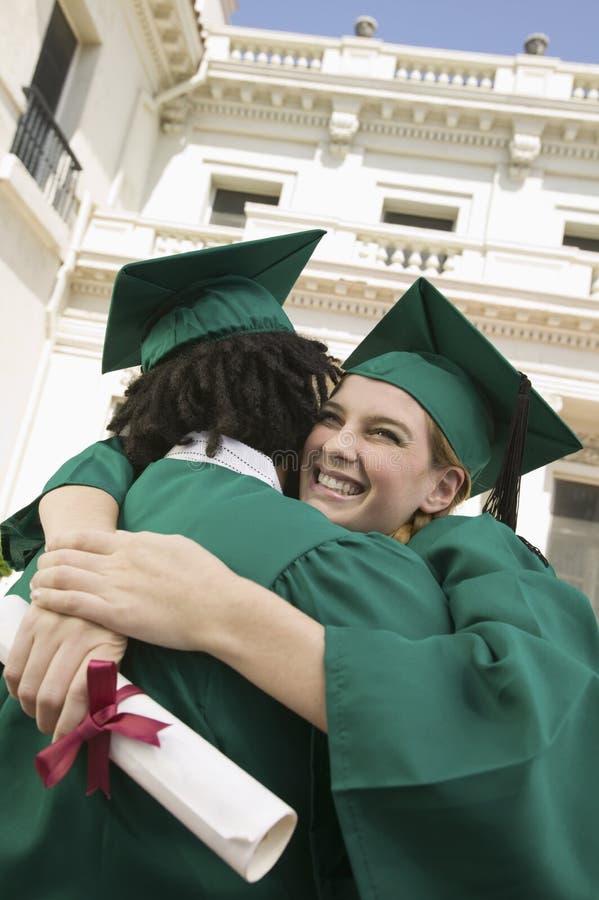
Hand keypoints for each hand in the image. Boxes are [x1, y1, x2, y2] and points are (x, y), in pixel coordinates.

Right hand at [4, 603, 126, 739]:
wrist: (104, 583)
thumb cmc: (115, 625)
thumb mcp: (119, 649)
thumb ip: (104, 679)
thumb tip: (91, 723)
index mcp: (102, 645)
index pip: (78, 697)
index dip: (70, 726)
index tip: (68, 741)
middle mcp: (74, 635)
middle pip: (50, 697)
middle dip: (50, 723)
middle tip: (54, 731)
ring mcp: (50, 626)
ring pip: (29, 687)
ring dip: (32, 711)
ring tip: (41, 715)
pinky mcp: (32, 621)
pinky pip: (14, 668)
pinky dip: (17, 691)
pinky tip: (25, 696)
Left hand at [30, 530, 240, 652]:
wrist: (218, 607)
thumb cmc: (207, 578)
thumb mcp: (177, 545)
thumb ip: (149, 543)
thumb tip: (133, 540)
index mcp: (135, 543)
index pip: (88, 537)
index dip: (66, 542)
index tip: (56, 548)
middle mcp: (120, 560)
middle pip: (70, 555)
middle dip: (49, 561)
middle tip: (40, 569)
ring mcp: (116, 586)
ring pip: (65, 577)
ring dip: (45, 579)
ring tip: (35, 584)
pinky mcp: (115, 613)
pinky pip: (72, 603)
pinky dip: (52, 599)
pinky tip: (41, 600)